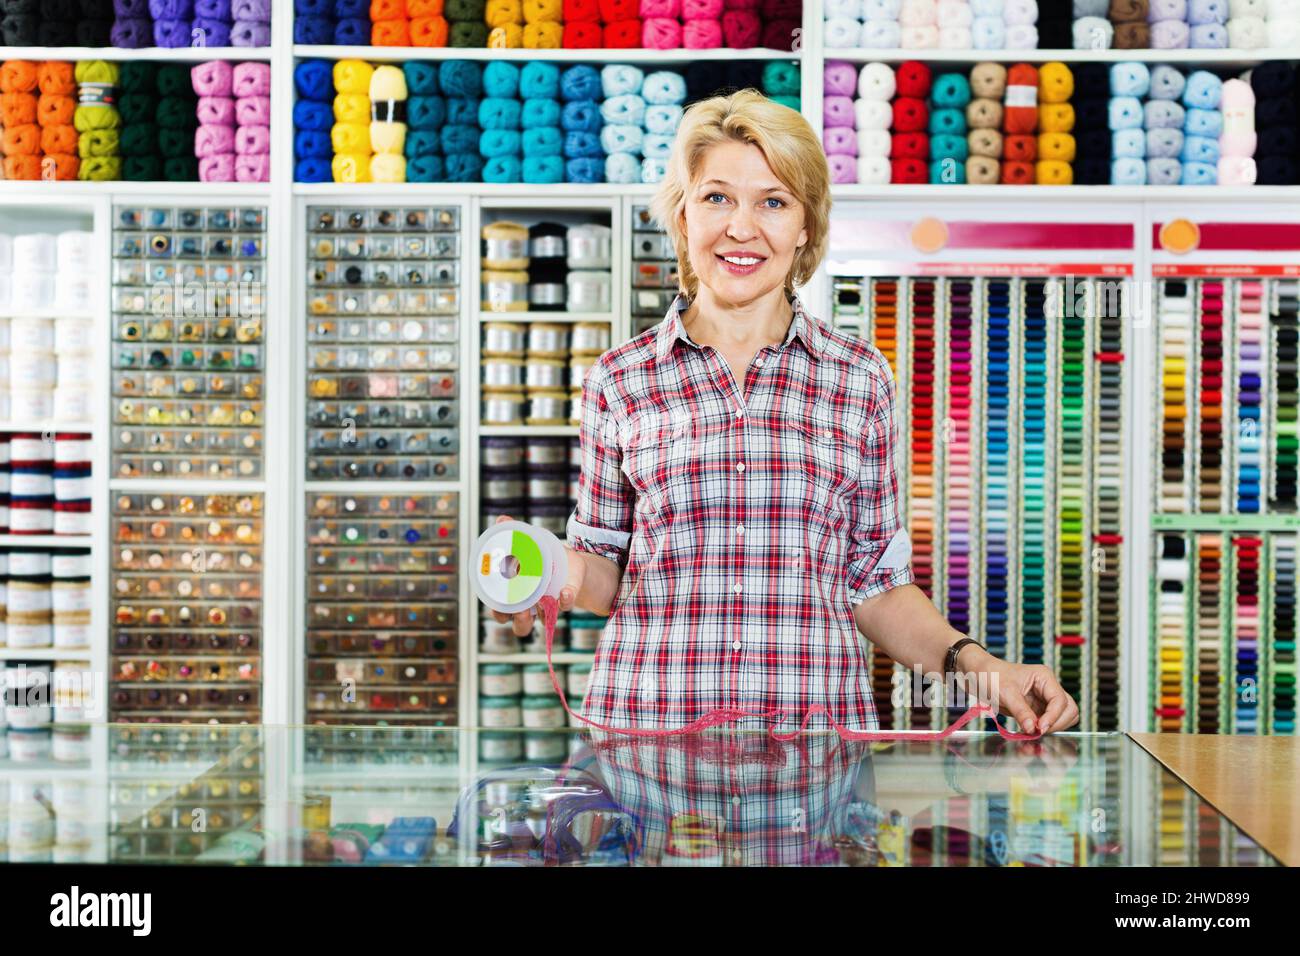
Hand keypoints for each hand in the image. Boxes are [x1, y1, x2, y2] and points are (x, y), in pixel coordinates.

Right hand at [485, 514, 586, 637]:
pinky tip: (564, 594)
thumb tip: (501, 519)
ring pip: (534, 622)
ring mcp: (543, 606)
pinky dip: (564, 601)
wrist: (571, 564)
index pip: (498, 607)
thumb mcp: (531, 543)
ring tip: (538, 607)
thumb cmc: (544, 555)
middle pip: (514, 622)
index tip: (499, 605)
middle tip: (521, 610)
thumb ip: (515, 534)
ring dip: (534, 619)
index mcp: (513, 591)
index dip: (497, 609)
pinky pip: (563, 607)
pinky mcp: (563, 601)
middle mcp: (525, 604)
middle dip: (515, 619)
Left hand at [979, 656, 1079, 735]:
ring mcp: (1043, 700)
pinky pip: (1048, 723)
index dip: (1054, 716)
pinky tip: (1029, 732)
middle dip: (1057, 723)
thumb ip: (1021, 711)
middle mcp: (1048, 688)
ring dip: (1053, 727)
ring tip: (1033, 732)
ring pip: (1063, 717)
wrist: (977, 675)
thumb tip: (1034, 729)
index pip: (1061, 700)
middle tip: (1037, 731)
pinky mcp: (1036, 710)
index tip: (1041, 728)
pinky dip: (1043, 730)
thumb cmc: (990, 675)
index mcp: (1044, 677)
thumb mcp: (1005, 692)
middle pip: (1069, 709)